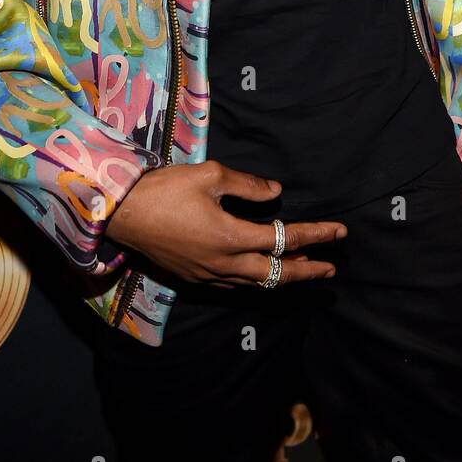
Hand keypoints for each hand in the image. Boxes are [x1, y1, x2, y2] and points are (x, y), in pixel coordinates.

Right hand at [106, 160, 346, 288]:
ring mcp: (207, 275)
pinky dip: (256, 280)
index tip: (340, 232)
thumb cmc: (165, 189)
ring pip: (256, 284)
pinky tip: (261, 272)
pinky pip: (234, 286)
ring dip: (283, 276)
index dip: (316, 235)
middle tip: (331, 268)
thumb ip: (248, 185)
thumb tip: (275, 192)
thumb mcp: (210, 175)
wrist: (121, 213)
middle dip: (308, 270)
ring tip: (304, 270)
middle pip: (277, 273)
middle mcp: (223, 264)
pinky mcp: (193, 278)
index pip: (285, 238)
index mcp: (231, 237)